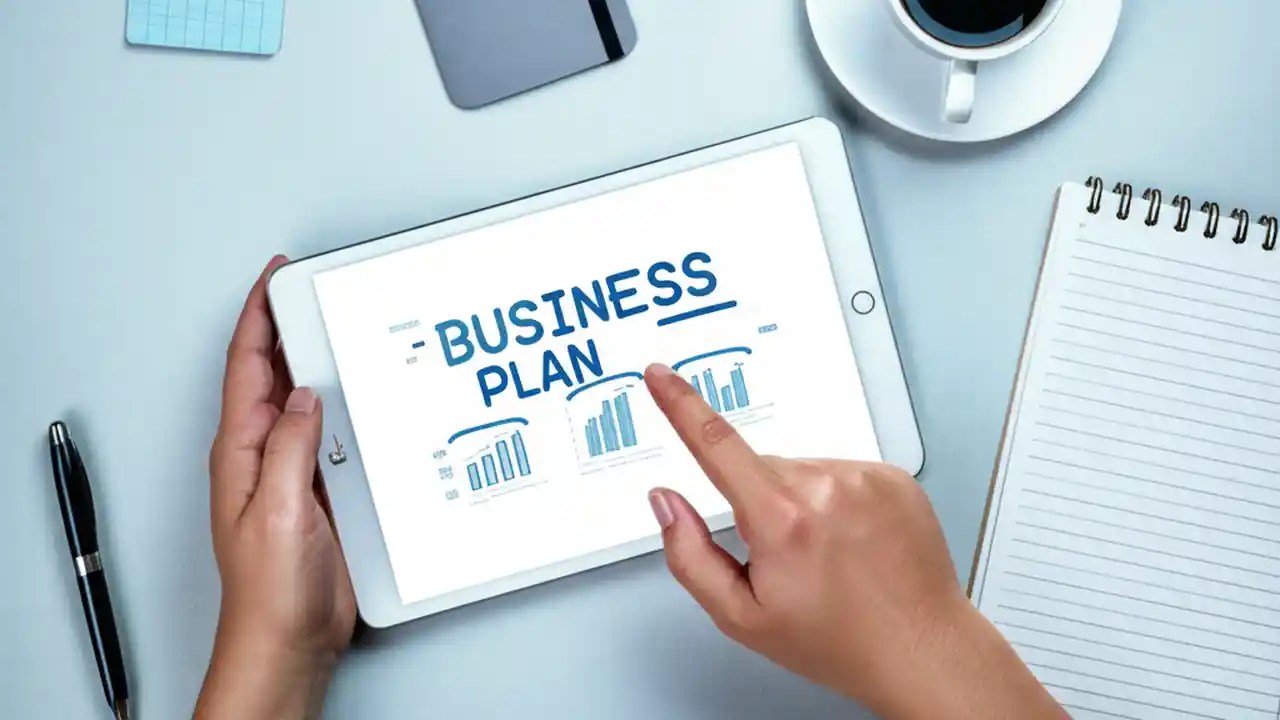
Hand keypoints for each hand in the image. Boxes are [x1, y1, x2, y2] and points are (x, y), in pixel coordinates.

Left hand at [196, 257, 356, 719]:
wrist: (291, 638)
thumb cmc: (270, 590)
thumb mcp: (277, 511)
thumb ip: (290, 448)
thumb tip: (306, 395)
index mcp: (241, 451)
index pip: (246, 367)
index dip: (258, 317)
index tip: (275, 277)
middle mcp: (265, 454)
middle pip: (276, 374)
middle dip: (290, 327)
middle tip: (317, 289)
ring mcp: (294, 471)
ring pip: (308, 401)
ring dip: (323, 365)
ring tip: (345, 328)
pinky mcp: (322, 490)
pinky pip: (335, 434)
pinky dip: (349, 407)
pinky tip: (367, 397)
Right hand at [642, 364, 1062, 718]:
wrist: (920, 650)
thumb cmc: (838, 642)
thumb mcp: (742, 616)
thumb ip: (690, 555)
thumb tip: (666, 502)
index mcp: (782, 520)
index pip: (716, 445)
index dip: (681, 405)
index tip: (660, 375)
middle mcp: (825, 486)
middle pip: (761, 469)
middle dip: (759, 504)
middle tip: (786, 561)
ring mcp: (865, 477)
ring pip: (803, 471)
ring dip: (801, 502)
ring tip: (829, 556)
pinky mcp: (894, 477)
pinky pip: (842, 474)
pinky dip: (838, 501)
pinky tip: (854, 542)